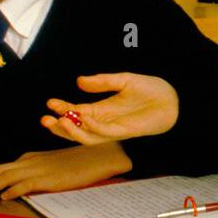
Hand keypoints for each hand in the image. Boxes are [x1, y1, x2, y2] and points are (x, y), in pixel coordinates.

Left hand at [0, 142, 133, 200]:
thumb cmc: (78, 162)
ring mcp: (38, 169)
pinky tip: (5, 198)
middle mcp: (28, 162)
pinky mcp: (50, 178)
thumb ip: (34, 176)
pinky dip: (14, 190)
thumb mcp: (51, 167)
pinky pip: (27, 184)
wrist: (100, 155)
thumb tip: (16, 188)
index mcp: (28, 160)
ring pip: (4, 177)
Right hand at [41, 73, 178, 145]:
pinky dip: (92, 127)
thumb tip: (79, 81)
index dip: (62, 109)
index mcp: (102, 110)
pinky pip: (104, 133)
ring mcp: (115, 129)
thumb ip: (102, 81)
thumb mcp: (123, 80)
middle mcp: (105, 122)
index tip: (50, 103)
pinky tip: (83, 119)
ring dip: (71, 132)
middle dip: (59, 127)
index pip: (76, 113)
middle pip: (76, 130)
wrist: (173, 98)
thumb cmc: (151, 90)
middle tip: (44, 120)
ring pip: (87, 137)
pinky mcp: (126, 132)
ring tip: (58, 122)